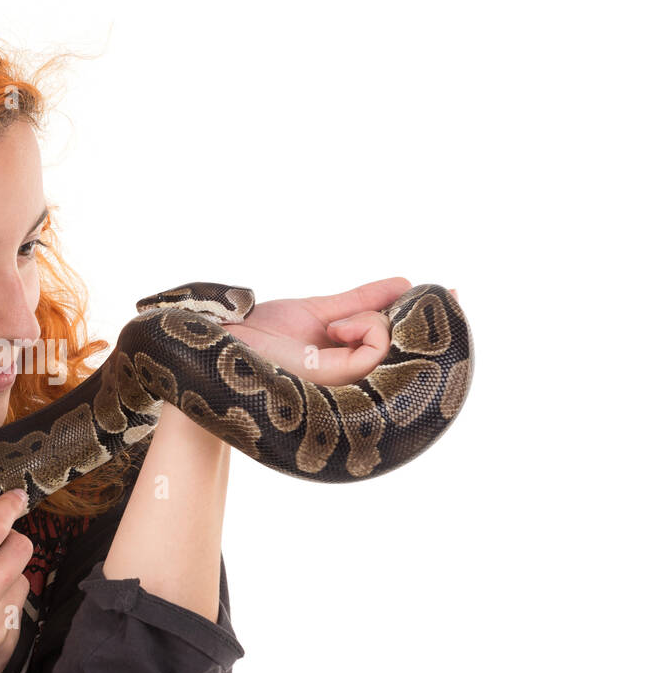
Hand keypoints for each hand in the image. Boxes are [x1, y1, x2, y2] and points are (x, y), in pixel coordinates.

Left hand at [221, 277, 459, 386]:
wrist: (218, 340)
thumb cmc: (259, 334)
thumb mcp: (321, 312)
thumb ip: (364, 302)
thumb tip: (407, 283)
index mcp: (348, 374)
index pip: (400, 350)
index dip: (427, 320)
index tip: (454, 293)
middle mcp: (352, 388)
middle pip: (402, 344)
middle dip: (410, 315)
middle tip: (386, 307)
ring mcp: (347, 389)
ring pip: (394, 344)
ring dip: (371, 320)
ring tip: (331, 327)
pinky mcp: (336, 382)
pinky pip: (379, 346)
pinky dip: (365, 327)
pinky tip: (333, 329)